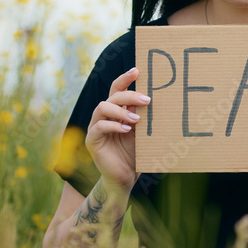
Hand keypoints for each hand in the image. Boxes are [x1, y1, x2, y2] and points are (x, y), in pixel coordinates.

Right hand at [85, 67, 149, 191]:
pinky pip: (99, 127)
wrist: (126, 176)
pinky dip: (113, 125)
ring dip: (121, 110)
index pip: (117, 89)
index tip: (138, 70)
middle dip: (129, 95)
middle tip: (147, 100)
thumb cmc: (136, 153)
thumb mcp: (142, 131)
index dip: (125, 78)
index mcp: (116, 110)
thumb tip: (155, 98)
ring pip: (102, 107)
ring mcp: (96, 127)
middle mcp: (104, 115)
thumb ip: (143, 115)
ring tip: (136, 119)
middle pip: (112, 96)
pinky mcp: (92, 140)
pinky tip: (126, 130)